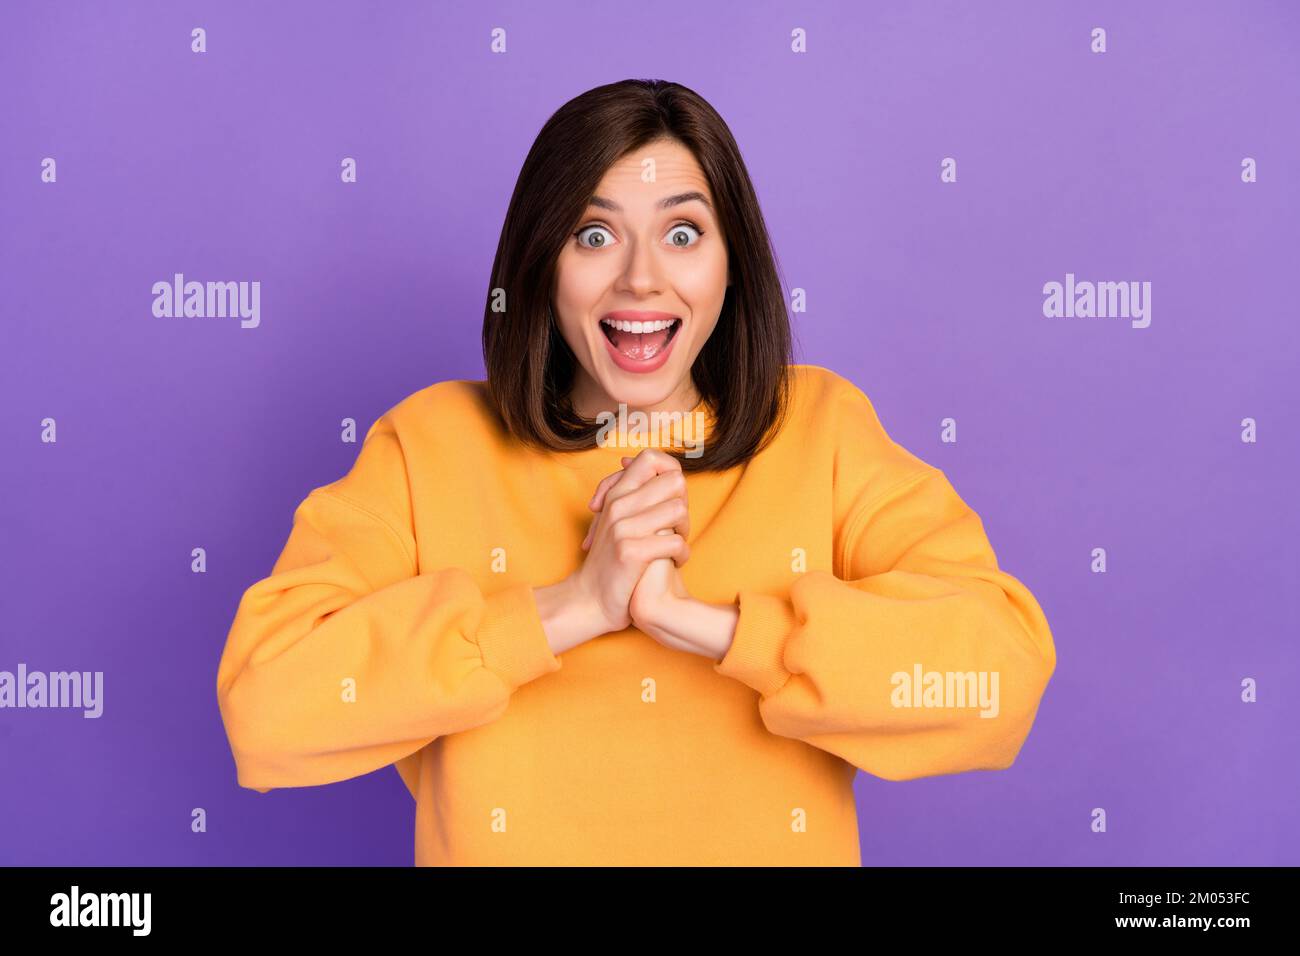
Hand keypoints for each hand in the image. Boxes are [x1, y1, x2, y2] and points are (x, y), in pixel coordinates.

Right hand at [587, 450, 736, 659]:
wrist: (588, 600)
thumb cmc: (609, 561)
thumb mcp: (612, 519)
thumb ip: (626, 492)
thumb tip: (628, 460)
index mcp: (616, 494)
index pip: (651, 458)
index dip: (671, 471)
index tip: (671, 497)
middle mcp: (618, 505)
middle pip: (675, 482)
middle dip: (684, 504)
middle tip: (677, 526)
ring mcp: (622, 528)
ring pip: (679, 510)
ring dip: (685, 531)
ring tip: (676, 547)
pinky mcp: (630, 552)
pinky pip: (676, 543)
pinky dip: (682, 555)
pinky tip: (674, 564)